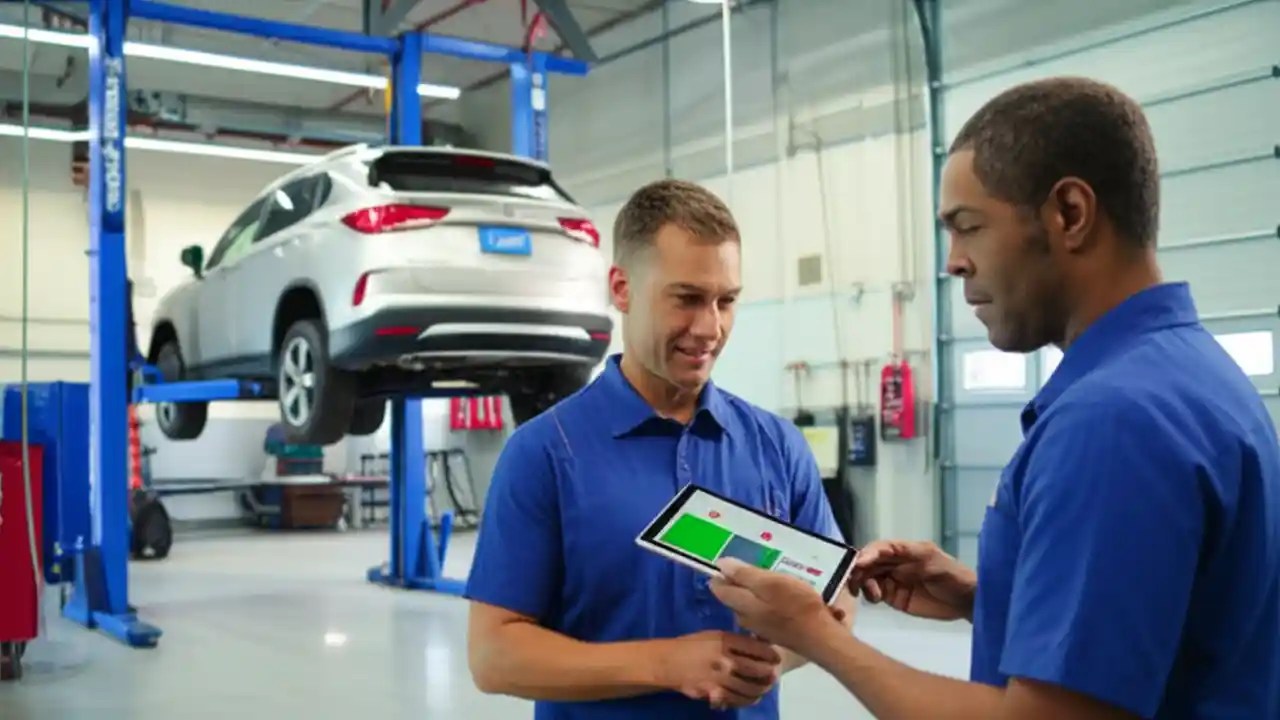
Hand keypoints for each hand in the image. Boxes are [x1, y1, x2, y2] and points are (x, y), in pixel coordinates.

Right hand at [654, 629, 782, 709]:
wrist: (668, 663)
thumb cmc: (692, 645)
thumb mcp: (713, 635)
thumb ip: (734, 641)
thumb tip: (757, 645)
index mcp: (725, 641)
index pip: (757, 648)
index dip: (770, 655)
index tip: (776, 658)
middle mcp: (725, 659)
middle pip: (758, 669)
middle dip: (769, 674)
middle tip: (774, 675)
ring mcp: (720, 678)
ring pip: (750, 688)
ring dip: (761, 689)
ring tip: (765, 687)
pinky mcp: (714, 693)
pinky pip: (737, 700)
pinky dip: (747, 700)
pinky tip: (751, 698)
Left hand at [709, 559, 846, 658]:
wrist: (821, 637)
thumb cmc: (797, 606)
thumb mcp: (771, 583)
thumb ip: (745, 575)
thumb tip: (721, 564)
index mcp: (740, 604)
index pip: (718, 588)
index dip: (720, 573)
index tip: (728, 560)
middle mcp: (744, 617)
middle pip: (733, 596)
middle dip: (737, 581)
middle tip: (750, 565)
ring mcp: (759, 626)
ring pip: (748, 604)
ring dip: (753, 590)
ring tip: (767, 577)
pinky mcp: (773, 631)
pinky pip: (762, 611)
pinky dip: (766, 600)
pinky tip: (779, 595)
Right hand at [850, 540, 976, 621]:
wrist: (967, 602)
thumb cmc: (951, 575)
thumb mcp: (931, 558)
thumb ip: (905, 553)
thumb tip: (878, 551)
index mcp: (904, 550)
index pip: (879, 548)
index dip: (867, 553)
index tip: (859, 563)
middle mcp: (895, 563)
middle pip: (869, 563)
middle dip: (859, 570)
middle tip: (855, 581)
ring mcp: (893, 580)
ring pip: (868, 578)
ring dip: (862, 583)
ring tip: (871, 594)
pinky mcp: (894, 598)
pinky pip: (874, 594)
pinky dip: (869, 595)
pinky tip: (874, 599)